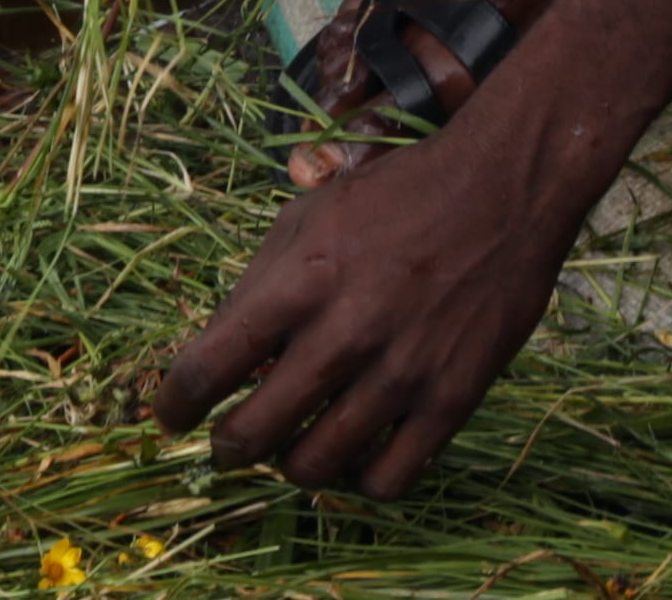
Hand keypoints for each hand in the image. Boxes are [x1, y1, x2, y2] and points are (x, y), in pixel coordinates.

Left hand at [152, 115, 580, 496]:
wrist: (501, 189)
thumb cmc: (395, 196)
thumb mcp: (308, 216)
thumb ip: (260, 286)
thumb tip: (218, 354)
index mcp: (299, 282)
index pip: (208, 368)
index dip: (175, 405)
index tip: (170, 416)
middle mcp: (344, 334)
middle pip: (253, 433)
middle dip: (226, 449)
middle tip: (227, 445)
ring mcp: (400, 373)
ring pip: (316, 467)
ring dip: (290, 464)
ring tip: (293, 447)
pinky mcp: (451, 400)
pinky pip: (388, 480)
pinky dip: (359, 479)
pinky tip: (356, 455)